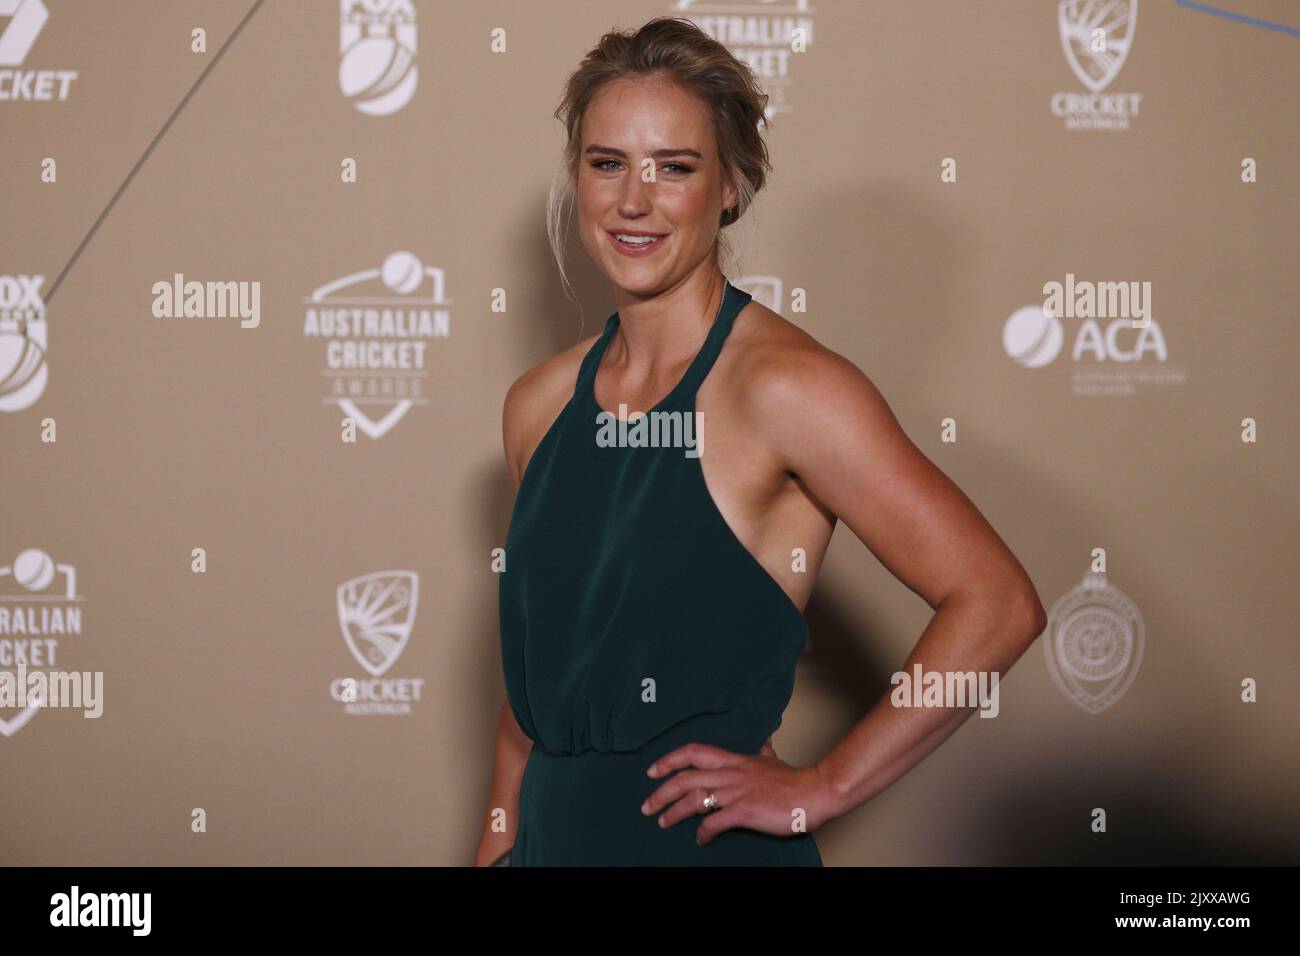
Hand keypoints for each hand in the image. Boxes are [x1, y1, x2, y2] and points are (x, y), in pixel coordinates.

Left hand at [641, 741, 837, 844]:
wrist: (813, 792)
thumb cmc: (793, 780)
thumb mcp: (772, 759)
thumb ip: (762, 753)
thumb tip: (764, 743)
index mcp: (733, 760)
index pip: (693, 752)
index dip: (669, 760)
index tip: (652, 771)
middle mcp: (730, 774)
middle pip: (685, 778)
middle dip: (661, 792)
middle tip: (647, 806)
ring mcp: (736, 792)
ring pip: (693, 799)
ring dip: (673, 812)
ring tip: (663, 822)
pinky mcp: (744, 811)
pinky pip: (714, 822)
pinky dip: (703, 832)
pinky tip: (700, 839)